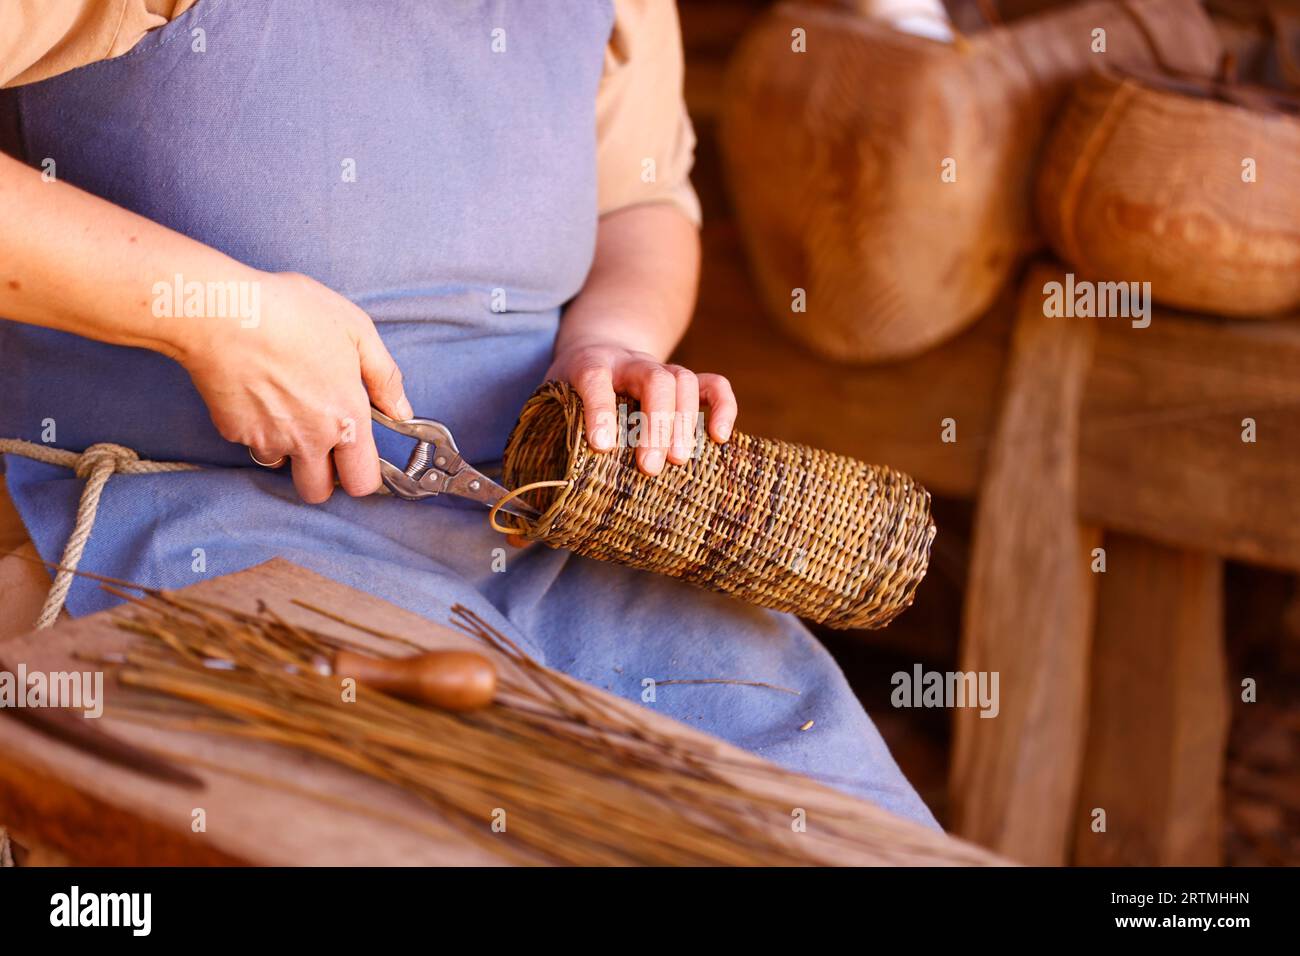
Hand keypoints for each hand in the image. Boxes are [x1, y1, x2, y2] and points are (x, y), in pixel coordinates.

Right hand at [177, 271, 411, 502]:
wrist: (224, 312)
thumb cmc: (292, 313)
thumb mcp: (357, 330)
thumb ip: (384, 377)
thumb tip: (401, 410)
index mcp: (347, 418)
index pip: (362, 482)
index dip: (362, 475)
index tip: (356, 459)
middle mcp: (310, 439)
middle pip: (317, 492)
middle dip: (322, 477)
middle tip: (321, 445)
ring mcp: (269, 439)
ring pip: (282, 466)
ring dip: (287, 448)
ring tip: (286, 406)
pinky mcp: (234, 432)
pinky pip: (252, 442)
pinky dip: (256, 428)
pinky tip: (257, 393)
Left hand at [545, 341, 736, 475]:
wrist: (598, 351)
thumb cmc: (570, 392)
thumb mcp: (549, 404)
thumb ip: (547, 438)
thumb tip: (537, 509)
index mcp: (589, 364)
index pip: (594, 378)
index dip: (599, 410)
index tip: (601, 446)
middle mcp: (629, 362)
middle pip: (653, 379)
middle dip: (655, 425)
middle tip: (649, 468)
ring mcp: (660, 367)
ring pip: (683, 381)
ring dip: (683, 423)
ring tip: (678, 461)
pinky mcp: (684, 380)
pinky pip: (713, 384)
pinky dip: (722, 407)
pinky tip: (719, 437)